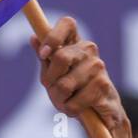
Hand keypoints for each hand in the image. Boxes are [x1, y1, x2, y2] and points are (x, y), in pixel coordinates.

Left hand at [33, 16, 124, 133]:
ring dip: (59, 99)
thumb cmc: (75, 92)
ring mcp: (98, 67)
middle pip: (61, 57)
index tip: (43, 54)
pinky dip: (70, 109)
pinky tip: (78, 109)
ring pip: (64, 85)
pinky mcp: (103, 86)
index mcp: (76, 43)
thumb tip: (34, 38)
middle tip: (53, 90)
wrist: (101, 113)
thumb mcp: (55, 75)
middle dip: (50, 80)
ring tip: (67, 102)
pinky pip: (74, 102)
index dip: (53, 36)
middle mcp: (89, 50)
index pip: (67, 24)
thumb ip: (46, 59)